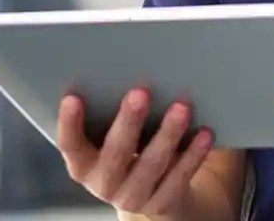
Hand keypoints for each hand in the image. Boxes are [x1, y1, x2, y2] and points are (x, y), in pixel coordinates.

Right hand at [57, 88, 214, 216]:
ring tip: (182, 107)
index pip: (70, 144)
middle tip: (141, 91)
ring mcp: (132, 198)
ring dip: (168, 134)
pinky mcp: (161, 204)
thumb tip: (127, 68)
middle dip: (129, 121)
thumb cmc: (128, 147)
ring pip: (151, 164)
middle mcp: (103, 184)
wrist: (153, 191)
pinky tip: (204, 134)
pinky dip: (193, 154)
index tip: (73, 97)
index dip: (69, 123)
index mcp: (82, 163)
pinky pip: (179, 178)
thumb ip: (111, 112)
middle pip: (115, 153)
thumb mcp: (112, 135)